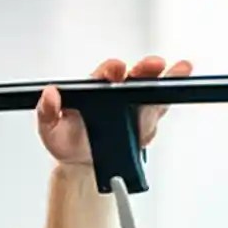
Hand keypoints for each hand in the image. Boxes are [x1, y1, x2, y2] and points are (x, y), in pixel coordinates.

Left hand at [36, 55, 193, 165]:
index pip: (106, 74)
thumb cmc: (68, 141)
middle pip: (135, 76)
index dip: (112, 70)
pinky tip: (176, 94)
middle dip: (146, 69)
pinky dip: (166, 104)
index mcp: (95, 90)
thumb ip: (46, 112)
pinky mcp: (147, 122)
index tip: (116, 70)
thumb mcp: (50, 130)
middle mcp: (118, 94)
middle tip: (155, 64)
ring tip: (181, 68)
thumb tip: (49, 94)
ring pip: (152, 90)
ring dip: (167, 78)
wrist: (83, 163)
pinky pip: (159, 112)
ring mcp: (134, 107)